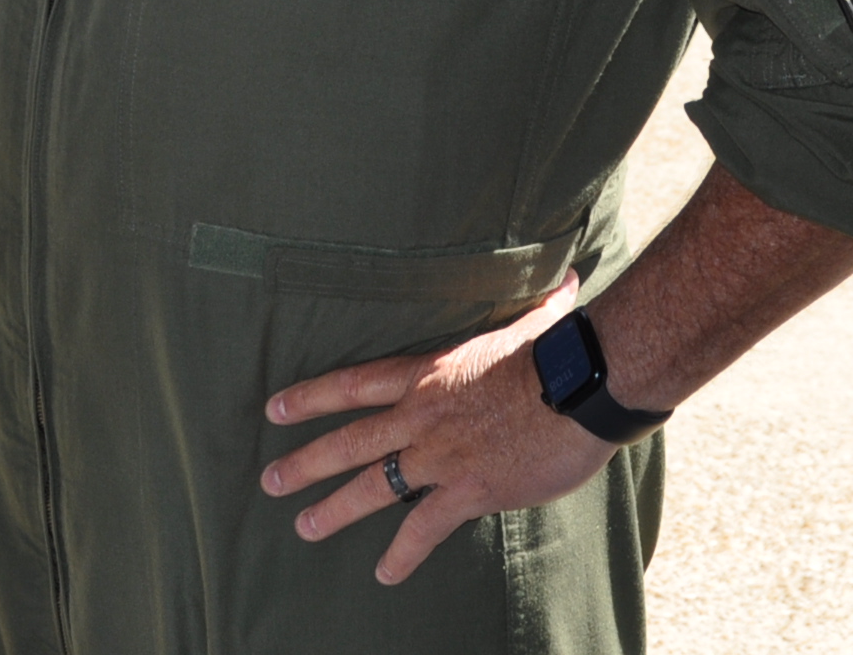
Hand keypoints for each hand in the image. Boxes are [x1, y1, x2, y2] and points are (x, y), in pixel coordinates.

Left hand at [257, 272, 616, 585]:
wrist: (582, 386)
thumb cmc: (560, 351)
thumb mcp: (534, 321)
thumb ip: (538, 306)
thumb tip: (568, 278)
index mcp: (427, 373)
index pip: (352, 384)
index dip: (311, 397)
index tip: (275, 408)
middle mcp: (421, 415)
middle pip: (348, 440)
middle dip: (304, 462)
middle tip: (269, 482)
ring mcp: (440, 455)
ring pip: (372, 487)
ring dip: (334, 510)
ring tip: (304, 528)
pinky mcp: (469, 489)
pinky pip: (424, 528)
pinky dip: (403, 554)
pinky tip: (385, 574)